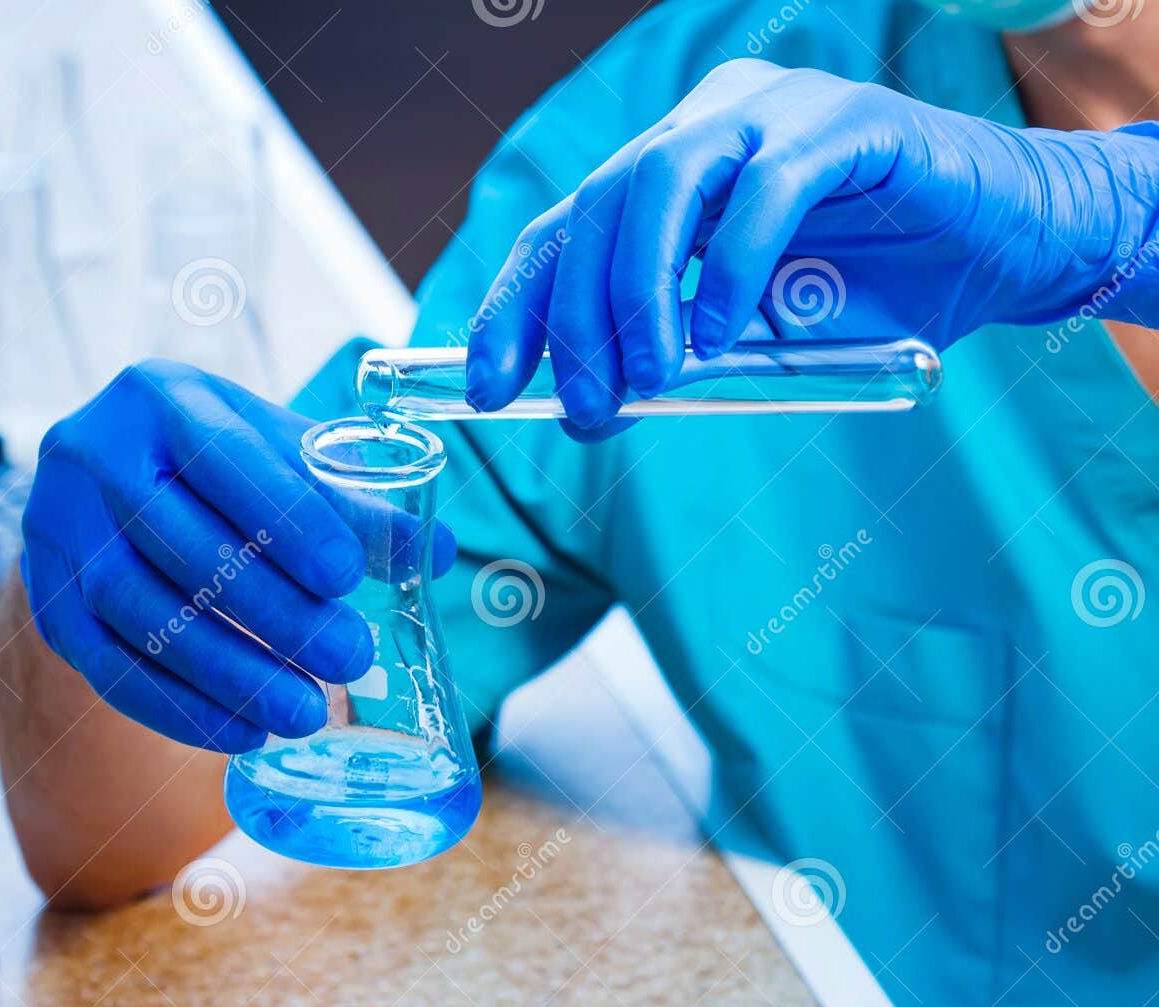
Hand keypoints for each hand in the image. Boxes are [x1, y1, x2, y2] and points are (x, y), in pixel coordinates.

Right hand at [20, 361, 454, 752]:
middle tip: (350, 659)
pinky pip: (111, 669)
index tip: (347, 577)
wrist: (106, 489)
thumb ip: (351, 500)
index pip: (225, 459)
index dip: (286, 519)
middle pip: (186, 548)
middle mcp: (93, 457)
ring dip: (231, 674)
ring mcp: (57, 533)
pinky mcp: (50, 605)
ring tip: (307, 712)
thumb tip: (439, 554)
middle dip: (276, 612)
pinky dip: (180, 709)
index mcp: (160, 399)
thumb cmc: (215, 467)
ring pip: (144, 616)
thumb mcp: (277, 458)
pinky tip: (242, 733)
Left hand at [467, 59, 1158, 438]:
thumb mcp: (745, 334)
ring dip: (638, 298)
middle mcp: (706, 126)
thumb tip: (591, 401)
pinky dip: (728, 272)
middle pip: (597, 210)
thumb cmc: (870, 294)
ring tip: (653, 381)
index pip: (563, 232)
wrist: (1000, 254)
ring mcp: (774, 112)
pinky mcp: (847, 124)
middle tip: (590, 411)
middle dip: (574, 322)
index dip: (515, 309)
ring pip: (659, 188)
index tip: (490, 390)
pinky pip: (762, 192)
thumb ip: (673, 349)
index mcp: (668, 174)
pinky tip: (721, 339)